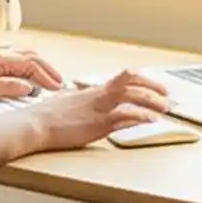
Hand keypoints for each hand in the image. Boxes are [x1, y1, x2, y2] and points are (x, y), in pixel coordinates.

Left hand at [0, 51, 64, 101]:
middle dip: (48, 69)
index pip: (32, 65)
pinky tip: (29, 79)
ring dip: (39, 68)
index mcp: (2, 60)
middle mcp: (1, 57)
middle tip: (59, 82)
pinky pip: (17, 64)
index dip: (46, 77)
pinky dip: (29, 69)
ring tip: (49, 79)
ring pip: (25, 59)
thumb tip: (30, 88)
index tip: (57, 88)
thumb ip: (11, 87)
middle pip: (32, 57)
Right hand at [17, 70, 171, 151]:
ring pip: (133, 97)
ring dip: (153, 102)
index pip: (124, 77)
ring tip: (165, 108)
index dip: (143, 79)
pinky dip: (142, 117)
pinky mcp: (98, 124)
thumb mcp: (66, 102)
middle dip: (153, 86)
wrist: (34, 125)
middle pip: (133, 81)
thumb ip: (79, 100)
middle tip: (167, 95)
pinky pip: (125, 117)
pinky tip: (152, 120)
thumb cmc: (45, 116)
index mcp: (94, 92)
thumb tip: (79, 98)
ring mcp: (100, 109)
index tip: (155, 85)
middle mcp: (99, 96)